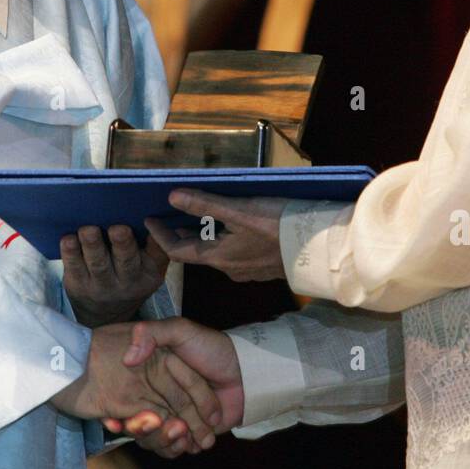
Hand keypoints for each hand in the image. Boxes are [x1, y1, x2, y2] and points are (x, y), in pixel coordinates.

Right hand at [51, 323, 221, 449]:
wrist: (246, 371)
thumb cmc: (211, 347)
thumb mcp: (180, 330)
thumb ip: (151, 333)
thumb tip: (127, 357)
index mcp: (149, 379)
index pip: (125, 403)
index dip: (119, 414)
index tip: (117, 419)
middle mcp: (158, 400)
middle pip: (139, 426)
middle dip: (146, 430)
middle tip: (159, 422)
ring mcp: (175, 417)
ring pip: (156, 441)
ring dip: (166, 441)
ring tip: (183, 432)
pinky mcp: (191, 433)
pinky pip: (177, 449)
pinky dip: (183, 447)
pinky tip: (193, 441)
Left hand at [62, 224, 168, 326]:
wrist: (105, 312)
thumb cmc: (130, 275)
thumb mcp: (150, 266)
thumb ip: (153, 244)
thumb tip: (150, 215)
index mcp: (149, 273)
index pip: (156, 254)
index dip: (154, 239)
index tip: (148, 221)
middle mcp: (127, 282)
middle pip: (126, 262)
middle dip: (122, 244)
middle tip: (117, 229)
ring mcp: (101, 286)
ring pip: (98, 264)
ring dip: (93, 245)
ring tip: (88, 230)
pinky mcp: (78, 286)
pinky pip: (74, 268)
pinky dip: (70, 253)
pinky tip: (68, 239)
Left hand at [145, 191, 286, 281]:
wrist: (320, 249)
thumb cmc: (279, 226)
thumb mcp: (239, 210)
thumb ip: (205, 205)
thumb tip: (172, 198)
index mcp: (220, 257)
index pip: (178, 252)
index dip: (161, 236)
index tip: (149, 221)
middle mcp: (231, 269)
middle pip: (197, 254)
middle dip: (180, 235)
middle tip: (168, 216)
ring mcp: (249, 271)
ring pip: (216, 254)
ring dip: (202, 237)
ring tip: (195, 217)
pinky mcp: (265, 267)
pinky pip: (234, 254)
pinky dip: (222, 240)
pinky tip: (230, 227)